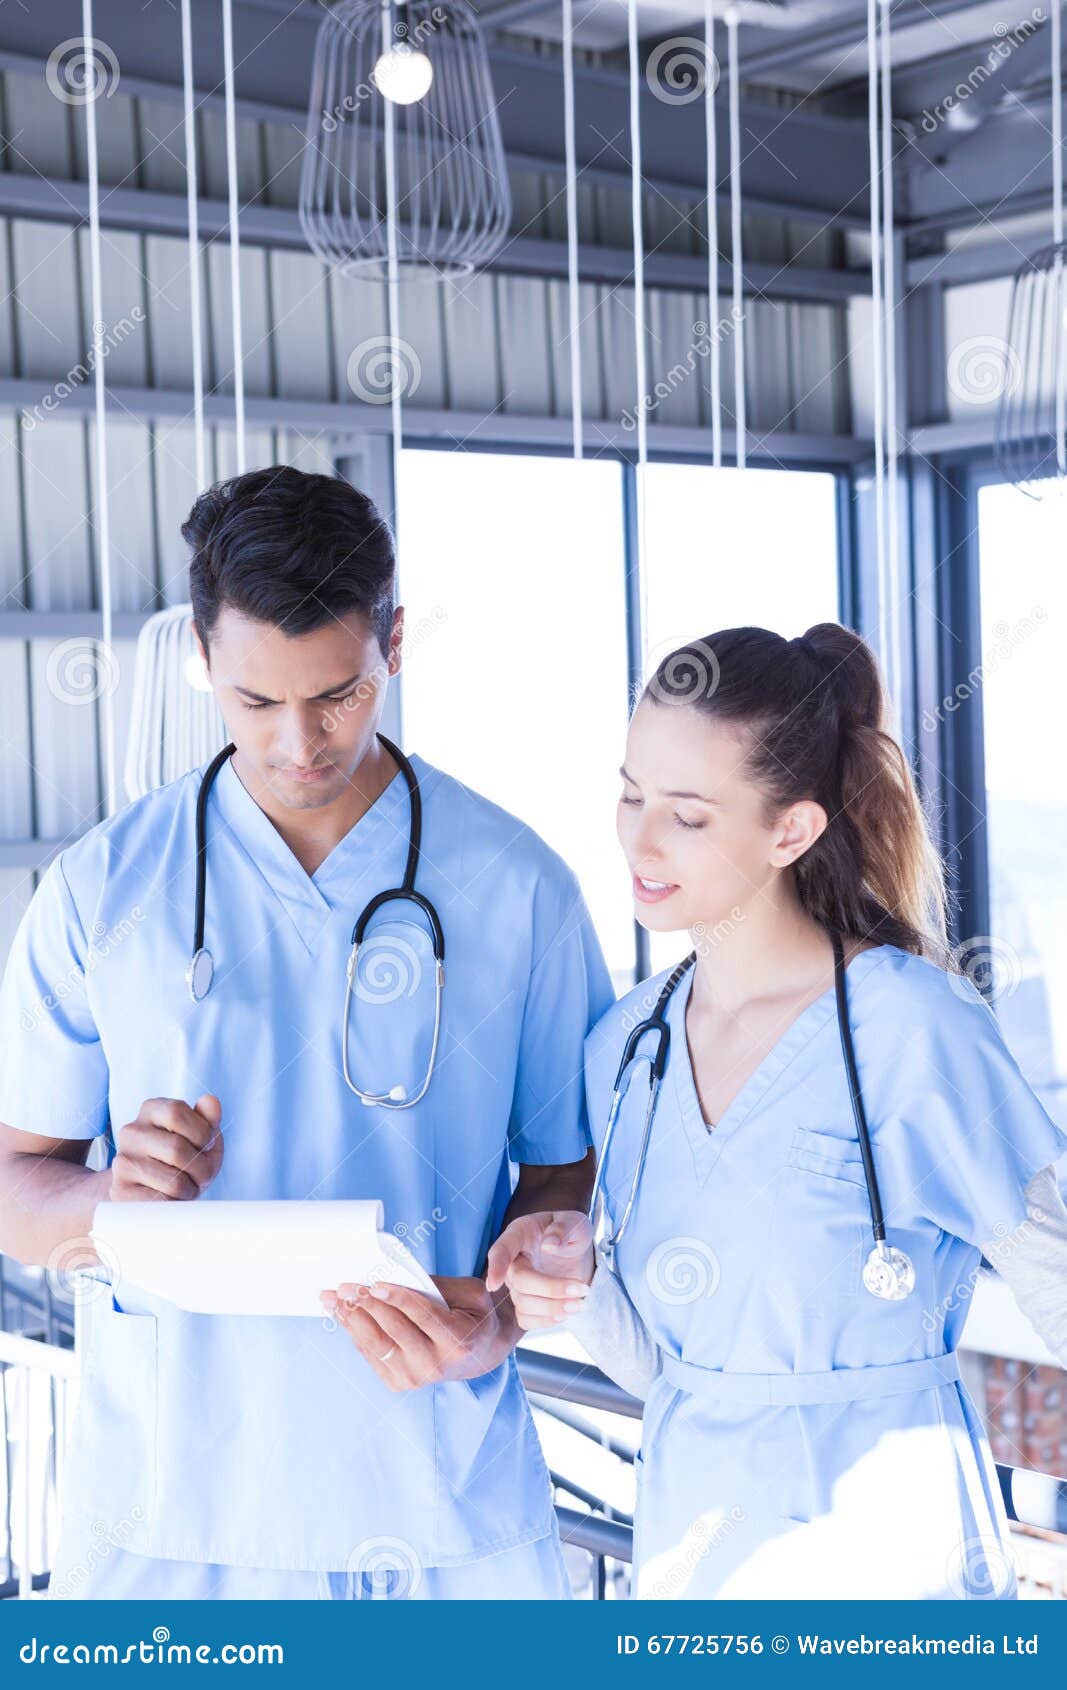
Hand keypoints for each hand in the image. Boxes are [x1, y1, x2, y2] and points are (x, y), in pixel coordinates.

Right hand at [108, 1094, 223, 1201]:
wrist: (150, 1188)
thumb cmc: (182, 1159)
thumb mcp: (201, 1136)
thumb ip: (208, 1118)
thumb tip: (210, 1101)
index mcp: (151, 1109)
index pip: (176, 1112)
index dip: (201, 1132)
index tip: (206, 1144)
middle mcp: (131, 1132)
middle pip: (176, 1148)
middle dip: (202, 1167)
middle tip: (202, 1174)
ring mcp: (122, 1162)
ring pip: (173, 1180)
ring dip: (190, 1188)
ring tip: (187, 1186)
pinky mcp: (120, 1192)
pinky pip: (160, 1202)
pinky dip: (175, 1204)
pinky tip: (172, 1198)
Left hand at [320, 1275, 514, 1390]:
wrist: (478, 1354)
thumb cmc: (473, 1315)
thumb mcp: (470, 1293)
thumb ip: (436, 1286)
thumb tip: (394, 1276)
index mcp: (458, 1341)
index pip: (422, 1315)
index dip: (397, 1299)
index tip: (375, 1284)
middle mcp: (435, 1365)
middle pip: (393, 1329)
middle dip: (366, 1304)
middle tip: (345, 1285)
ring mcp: (414, 1377)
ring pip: (375, 1344)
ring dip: (351, 1318)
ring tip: (333, 1299)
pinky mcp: (398, 1382)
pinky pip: (370, 1353)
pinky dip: (353, 1331)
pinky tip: (342, 1313)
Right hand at [485, 1211, 593, 1330]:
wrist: (578, 1255)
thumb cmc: (572, 1233)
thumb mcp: (575, 1223)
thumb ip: (564, 1228)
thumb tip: (550, 1243)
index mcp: (520, 1234)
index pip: (502, 1249)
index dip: (496, 1266)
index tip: (494, 1285)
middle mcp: (514, 1260)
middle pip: (519, 1281)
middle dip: (550, 1288)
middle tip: (581, 1289)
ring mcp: (518, 1284)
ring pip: (523, 1304)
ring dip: (553, 1307)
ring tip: (580, 1302)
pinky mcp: (526, 1303)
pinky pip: (526, 1320)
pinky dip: (547, 1320)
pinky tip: (566, 1311)